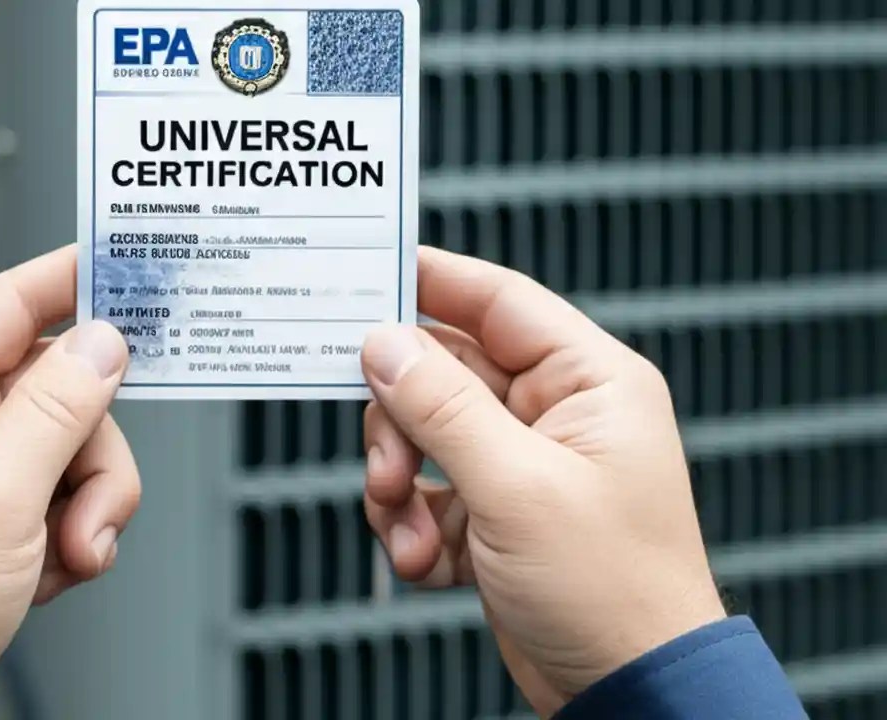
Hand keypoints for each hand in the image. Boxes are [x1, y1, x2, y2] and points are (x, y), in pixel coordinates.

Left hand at [0, 247, 139, 718]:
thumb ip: (59, 407)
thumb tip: (103, 343)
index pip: (10, 303)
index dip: (74, 280)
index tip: (133, 269)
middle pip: (60, 391)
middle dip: (91, 458)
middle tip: (89, 514)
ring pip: (69, 449)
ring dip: (87, 507)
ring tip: (69, 557)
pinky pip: (57, 495)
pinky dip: (69, 535)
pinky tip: (47, 574)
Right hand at [361, 247, 724, 716]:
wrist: (628, 692)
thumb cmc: (612, 591)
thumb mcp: (516, 488)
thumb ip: (442, 408)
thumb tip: (384, 343)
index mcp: (587, 383)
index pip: (498, 302)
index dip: (432, 282)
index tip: (369, 276)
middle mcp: (555, 415)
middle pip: (443, 375)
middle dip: (401, 425)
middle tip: (387, 468)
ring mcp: (523, 466)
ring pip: (424, 437)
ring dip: (400, 486)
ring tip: (407, 532)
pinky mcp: (496, 515)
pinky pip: (427, 493)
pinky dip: (413, 527)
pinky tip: (427, 563)